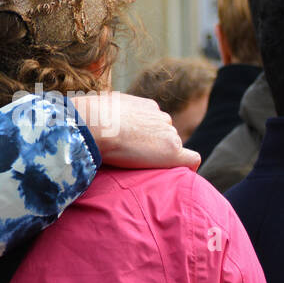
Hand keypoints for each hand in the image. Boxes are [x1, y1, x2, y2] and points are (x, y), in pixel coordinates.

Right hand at [72, 92, 199, 170]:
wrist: (96, 124)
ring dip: (163, 157)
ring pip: (174, 148)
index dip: (147, 138)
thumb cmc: (91, 117)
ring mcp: (170, 134)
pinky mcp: (173, 151)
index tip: (136, 148)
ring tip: (143, 167)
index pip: (156, 124)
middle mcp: (162, 118)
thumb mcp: (102, 107)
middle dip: (156, 147)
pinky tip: (183, 176)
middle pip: (167, 137)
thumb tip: (93, 116)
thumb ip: (109, 112)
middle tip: (136, 161)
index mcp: (148, 107)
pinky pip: (191, 159)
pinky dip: (188, 166)